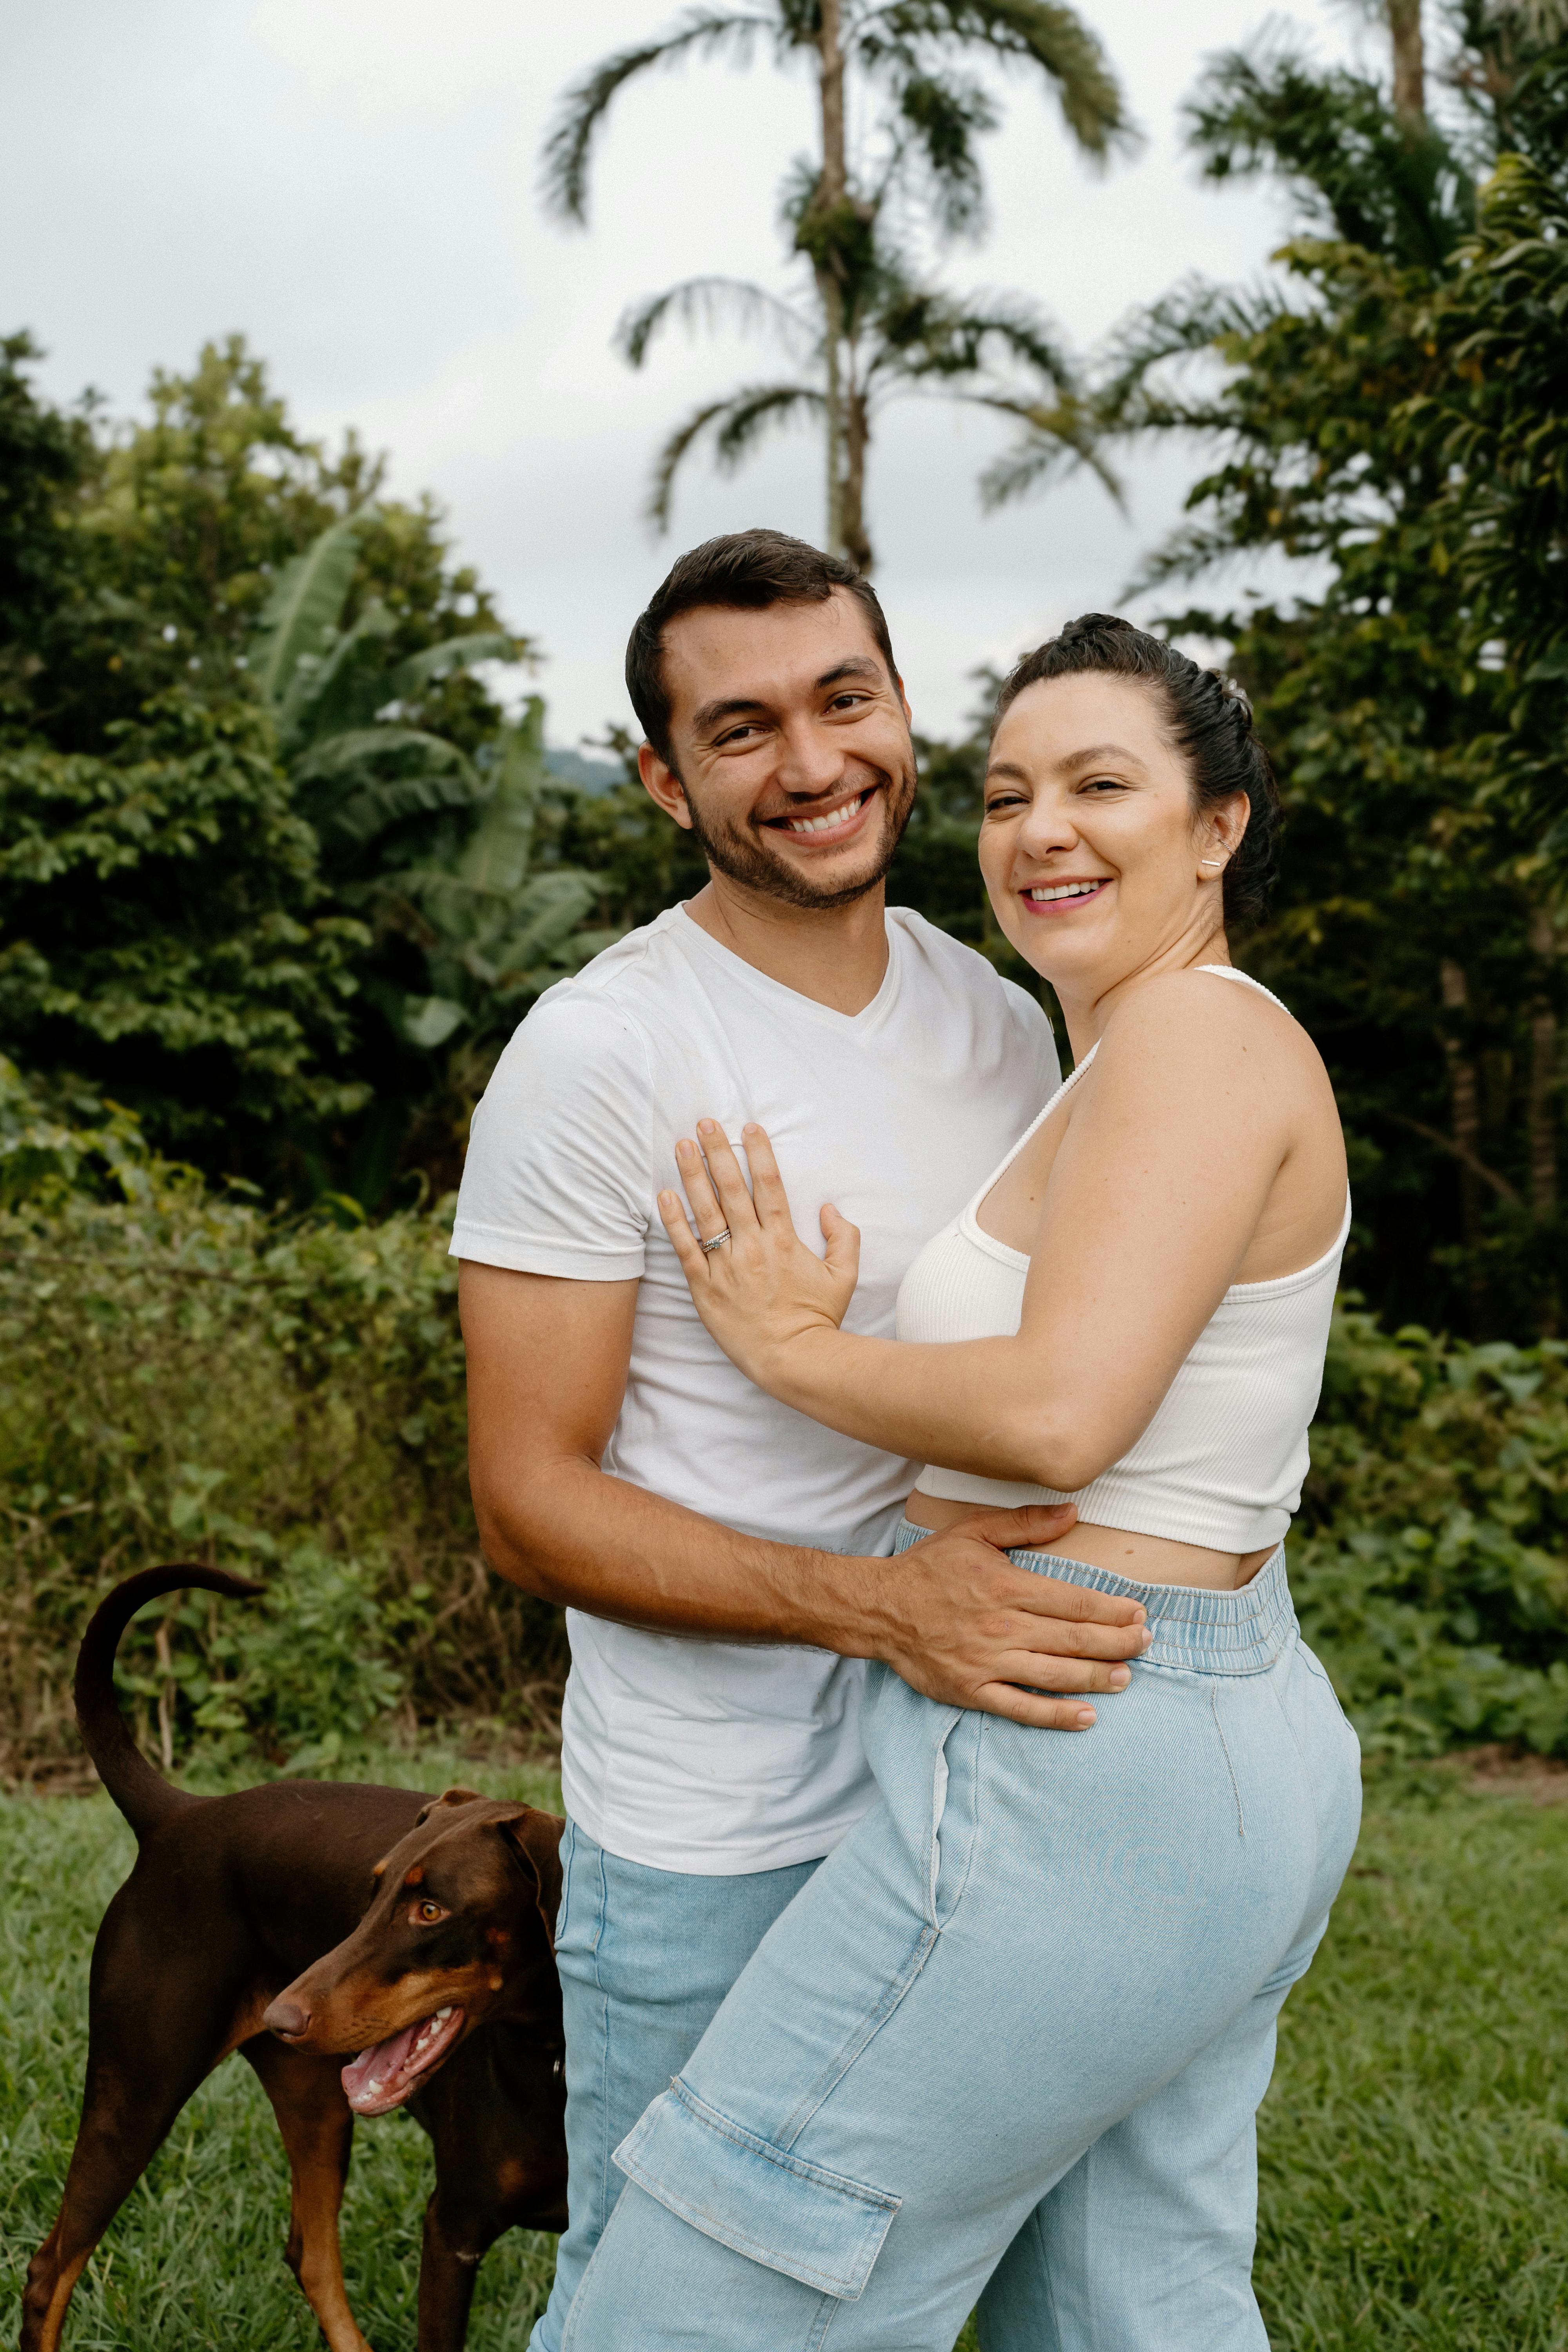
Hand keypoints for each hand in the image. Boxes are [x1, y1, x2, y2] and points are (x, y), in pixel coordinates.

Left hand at [658, 1119, 858, 1391]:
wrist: (793, 1359)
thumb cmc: (818, 1319)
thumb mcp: (844, 1277)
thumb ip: (844, 1238)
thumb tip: (831, 1208)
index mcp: (785, 1240)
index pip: (769, 1184)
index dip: (758, 1152)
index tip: (749, 1127)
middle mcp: (754, 1246)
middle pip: (732, 1188)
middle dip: (718, 1152)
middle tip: (704, 1123)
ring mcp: (727, 1265)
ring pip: (706, 1211)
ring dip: (692, 1175)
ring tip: (681, 1145)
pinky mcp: (706, 1287)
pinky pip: (686, 1248)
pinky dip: (674, 1221)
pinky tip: (665, 1195)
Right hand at [850, 1505, 1151, 1729]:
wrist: (879, 1608)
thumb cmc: (929, 1568)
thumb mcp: (973, 1532)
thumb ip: (1024, 1522)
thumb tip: (1073, 1512)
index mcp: (1005, 1586)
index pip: (1073, 1601)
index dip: (1112, 1610)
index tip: (1139, 1614)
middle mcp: (1001, 1626)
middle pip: (1073, 1639)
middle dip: (1117, 1643)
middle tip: (1145, 1644)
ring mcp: (986, 1662)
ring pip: (1054, 1674)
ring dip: (1097, 1678)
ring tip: (1126, 1677)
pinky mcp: (972, 1690)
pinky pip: (1021, 1708)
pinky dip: (1056, 1716)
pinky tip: (1086, 1717)